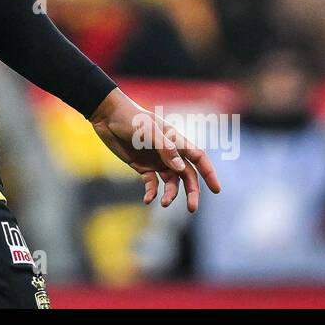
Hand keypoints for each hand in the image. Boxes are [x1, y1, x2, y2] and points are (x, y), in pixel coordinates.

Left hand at [88, 88, 220, 212]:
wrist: (107, 116)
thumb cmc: (130, 118)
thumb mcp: (148, 132)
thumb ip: (165, 149)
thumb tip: (180, 169)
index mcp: (176, 140)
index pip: (198, 158)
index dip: (209, 173)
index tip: (216, 190)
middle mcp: (169, 152)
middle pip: (187, 175)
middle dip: (192, 191)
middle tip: (192, 208)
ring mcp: (156, 160)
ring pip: (171, 182)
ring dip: (171, 194)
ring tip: (164, 203)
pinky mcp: (142, 166)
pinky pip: (152, 184)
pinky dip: (152, 192)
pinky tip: (148, 199)